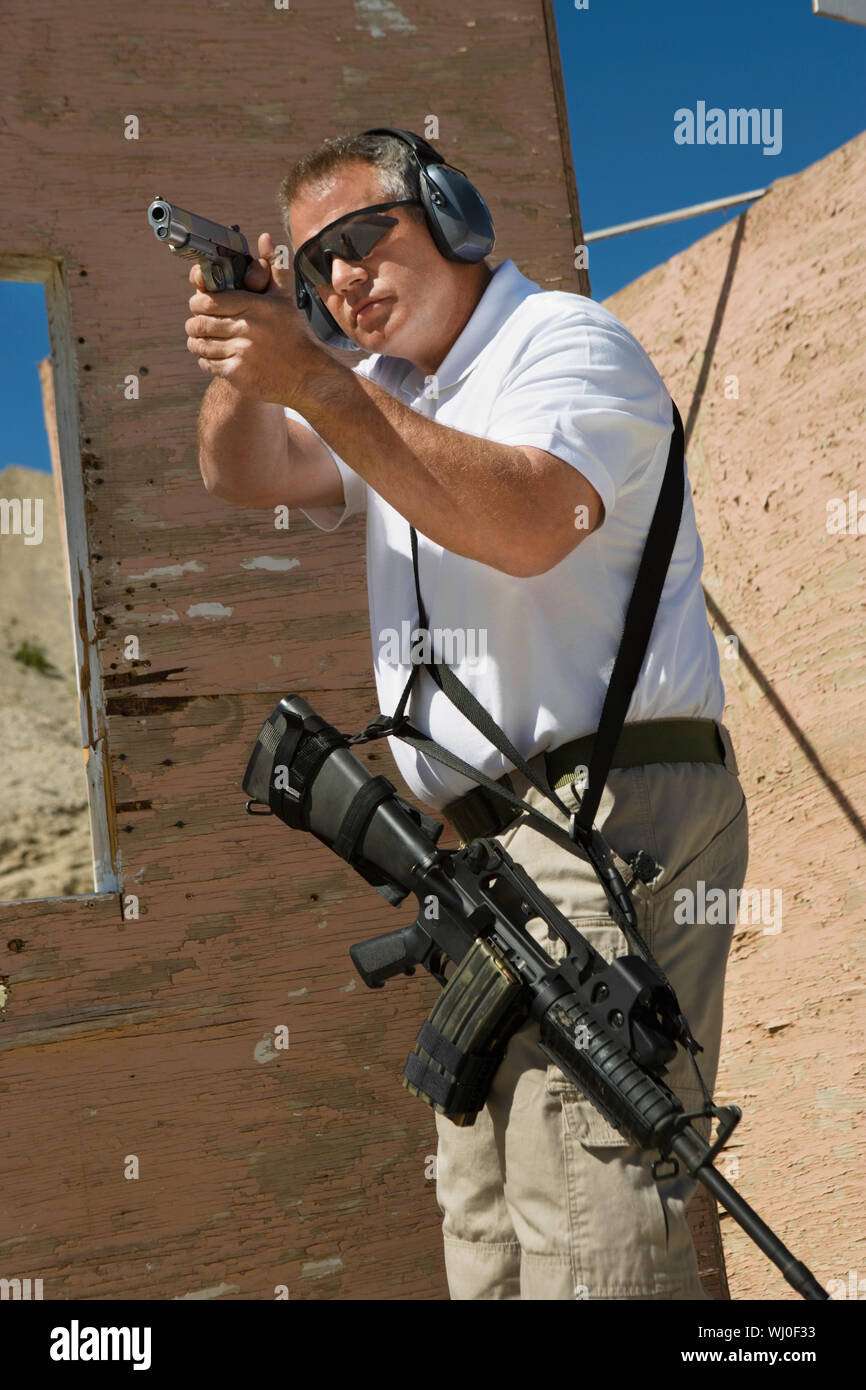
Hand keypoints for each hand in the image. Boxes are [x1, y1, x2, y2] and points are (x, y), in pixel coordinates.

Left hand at [185, 232, 321, 404]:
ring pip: (200, 344)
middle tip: (198, 323)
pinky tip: (214, 356)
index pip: (207, 300)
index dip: (197, 303)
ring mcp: (242, 352)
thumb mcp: (284, 298)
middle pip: (199, 323)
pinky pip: (207, 363)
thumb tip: (265, 237)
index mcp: (254, 305)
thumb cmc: (291, 333)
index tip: (200, 305)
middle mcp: (247, 327)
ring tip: (202, 340)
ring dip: (197, 342)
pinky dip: (205, 360)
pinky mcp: (238, 373)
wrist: (306, 375)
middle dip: (194, 323)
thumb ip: (272, 267)